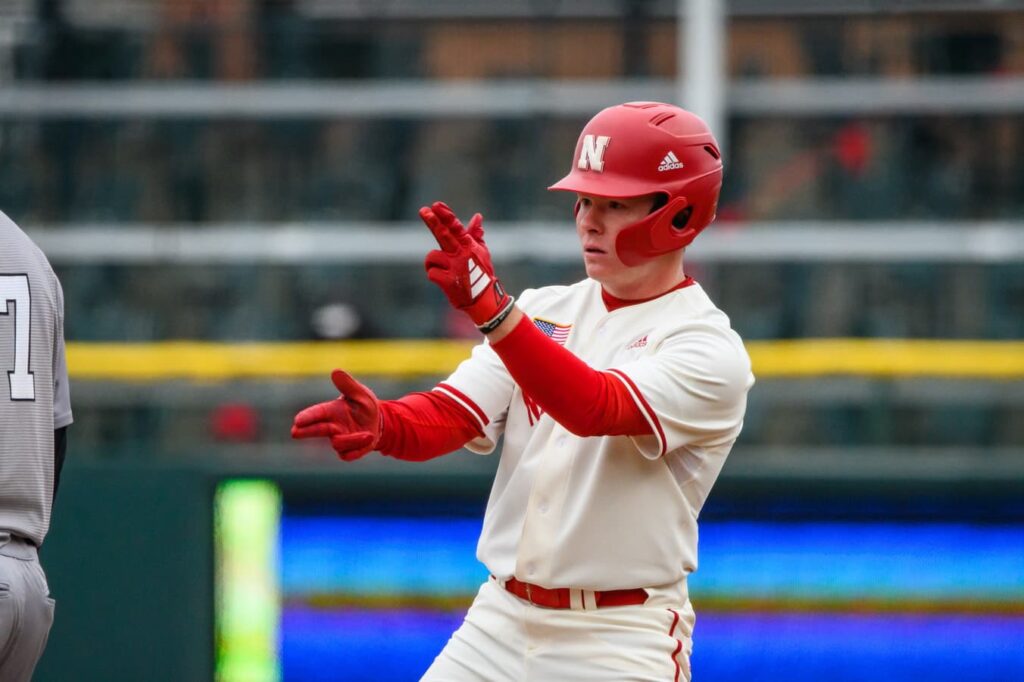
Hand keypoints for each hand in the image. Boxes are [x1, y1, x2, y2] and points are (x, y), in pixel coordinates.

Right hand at [291, 369, 380, 460]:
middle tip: (294, 432)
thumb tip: (336, 371)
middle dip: (306, 431)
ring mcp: (338, 440)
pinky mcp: (347, 452)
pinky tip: (367, 440)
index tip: (297, 420)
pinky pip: (348, 454)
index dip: (307, 417)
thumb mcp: (361, 393)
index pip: (317, 413)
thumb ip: (348, 385)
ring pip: (337, 443)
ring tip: (368, 434)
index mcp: (332, 411)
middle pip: (316, 430)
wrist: (378, 423)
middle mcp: (332, 426)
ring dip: (352, 440)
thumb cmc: (364, 406)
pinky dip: (358, 448)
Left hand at [419, 201, 513, 330]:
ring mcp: (455, 267)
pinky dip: (434, 276)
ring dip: (433, 263)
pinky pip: (431, 272)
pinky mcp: (448, 281)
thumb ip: (475, 234)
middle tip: (424, 210)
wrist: (484, 299)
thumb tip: (477, 216)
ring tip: (444, 271)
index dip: (446, 215)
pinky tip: (444, 281)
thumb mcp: (481, 253)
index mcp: (469, 246)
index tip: (436, 205)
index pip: (455, 227)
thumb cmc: (481, 274)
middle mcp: (462, 254)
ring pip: (432, 256)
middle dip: (434, 222)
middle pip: (444, 235)